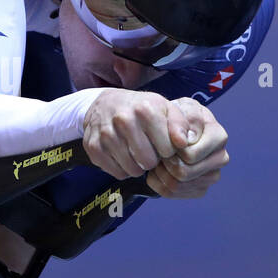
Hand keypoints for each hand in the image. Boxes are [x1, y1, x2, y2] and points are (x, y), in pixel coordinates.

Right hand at [82, 92, 228, 198]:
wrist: (104, 104)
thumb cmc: (141, 109)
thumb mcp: (165, 108)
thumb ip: (180, 124)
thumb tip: (184, 143)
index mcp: (145, 110)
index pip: (168, 150)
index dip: (169, 150)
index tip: (163, 143)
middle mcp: (123, 120)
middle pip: (149, 162)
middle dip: (153, 160)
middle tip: (150, 150)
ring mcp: (106, 134)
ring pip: (133, 170)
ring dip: (139, 166)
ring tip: (137, 153)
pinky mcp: (93, 147)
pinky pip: (118, 173)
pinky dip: (124, 169)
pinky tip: (124, 156)